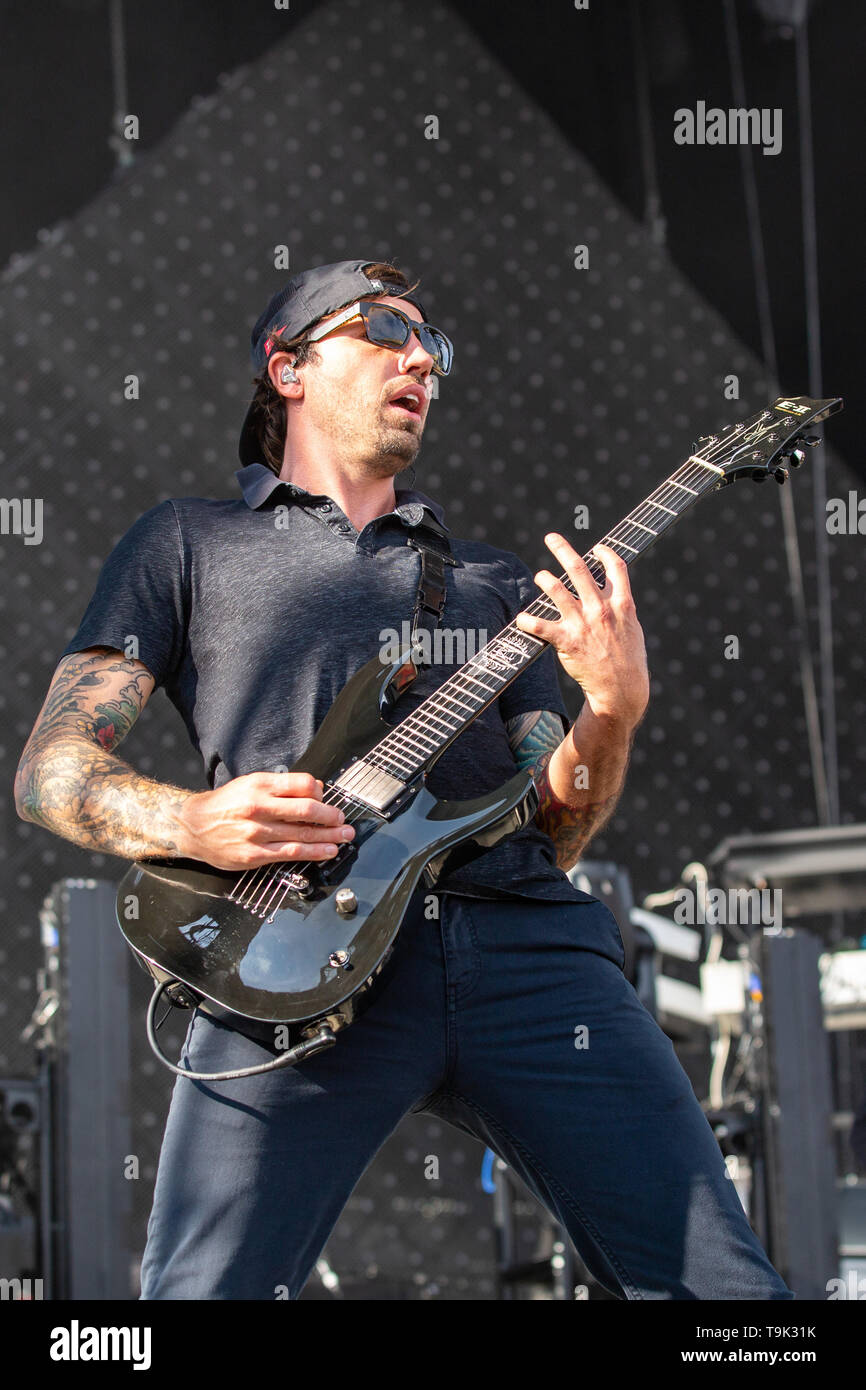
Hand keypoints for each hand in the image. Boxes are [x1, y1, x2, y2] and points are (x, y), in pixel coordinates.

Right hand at [177, 771, 354, 869]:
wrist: (193, 826)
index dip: (320, 793)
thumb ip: (282, 786)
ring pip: (302, 834)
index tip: (327, 801)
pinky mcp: (254, 854)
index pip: (302, 784)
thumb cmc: (225, 805)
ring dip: (329, 837)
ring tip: (344, 837)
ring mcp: (257, 832)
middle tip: (342, 821)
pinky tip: (327, 851)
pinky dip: (314, 853)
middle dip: (331, 817)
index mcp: (260, 785)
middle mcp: (259, 806)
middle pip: (307, 810)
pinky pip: (291, 853)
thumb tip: (315, 789)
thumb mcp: (250, 784)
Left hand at [514, 535, 648, 726]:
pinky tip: (521, 619)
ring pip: (556, 590)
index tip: (596, 548)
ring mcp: (583, 624)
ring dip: (544, 579)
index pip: (616, 568)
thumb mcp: (633, 630)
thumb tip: (615, 596)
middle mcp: (601, 609)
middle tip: (551, 538)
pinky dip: (527, 621)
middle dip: (562, 549)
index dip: (605, 553)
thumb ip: (621, 610)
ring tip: (540, 576)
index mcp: (622, 605)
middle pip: (579, 569)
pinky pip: (540, 626)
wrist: (622, 689)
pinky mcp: (567, 641)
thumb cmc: (628, 661)